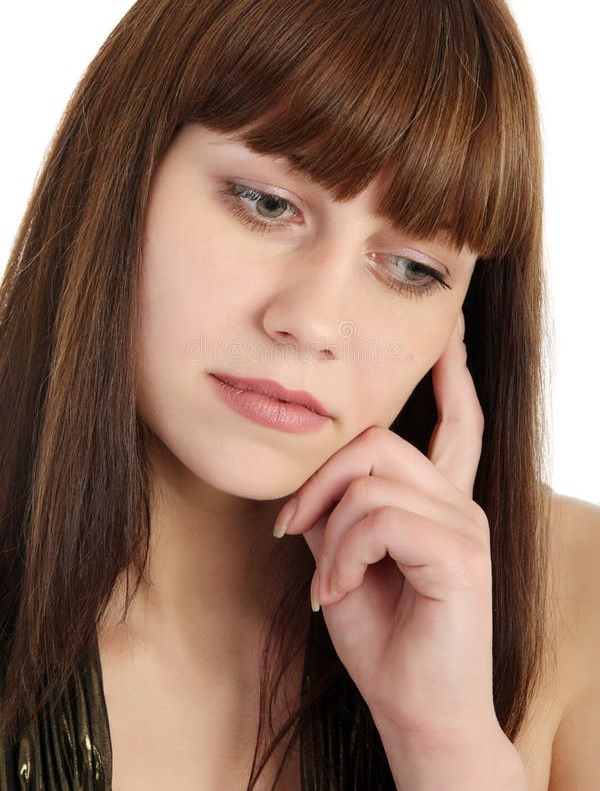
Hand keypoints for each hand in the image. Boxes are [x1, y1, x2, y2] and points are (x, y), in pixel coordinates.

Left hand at [273, 311, 499, 743]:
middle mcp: (459, 502)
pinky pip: (377, 520)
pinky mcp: (459, 553)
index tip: (448, 333)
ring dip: (327, 533)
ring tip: (326, 582)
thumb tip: (313, 481)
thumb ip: (339, 510)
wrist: (416, 712)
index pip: (456, 422)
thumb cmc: (383, 638)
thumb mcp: (346, 560)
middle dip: (318, 480)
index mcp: (440, 500)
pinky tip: (339, 592)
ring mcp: (464, 524)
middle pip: (375, 442)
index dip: (452, 374)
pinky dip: (342, 556)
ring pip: (369, 479)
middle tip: (289, 528)